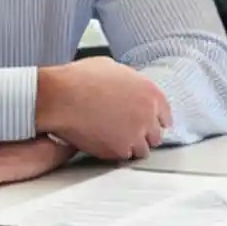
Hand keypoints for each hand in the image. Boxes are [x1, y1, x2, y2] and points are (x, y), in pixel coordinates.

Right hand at [36, 56, 171, 159]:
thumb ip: (129, 81)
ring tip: (116, 139)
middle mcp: (147, 115)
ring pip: (142, 150)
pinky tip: (105, 143)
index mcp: (149, 92)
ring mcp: (135, 135)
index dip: (155, 119)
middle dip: (144, 134)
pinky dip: (117, 153)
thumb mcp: (112, 68)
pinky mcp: (120, 150)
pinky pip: (124, 157)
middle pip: (156, 135)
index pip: (165, 115)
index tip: (150, 124)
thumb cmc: (80, 79)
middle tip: (129, 132)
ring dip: (132, 146)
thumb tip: (128, 86)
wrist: (61, 97)